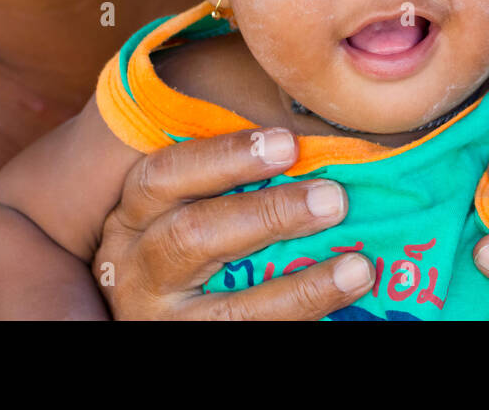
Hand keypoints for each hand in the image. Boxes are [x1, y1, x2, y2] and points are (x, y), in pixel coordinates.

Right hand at [93, 127, 374, 318]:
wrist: (169, 316)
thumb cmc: (187, 255)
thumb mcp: (180, 215)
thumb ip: (228, 185)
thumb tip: (312, 149)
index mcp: (132, 218)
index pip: (163, 176)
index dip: (225, 156)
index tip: (288, 143)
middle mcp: (135, 270)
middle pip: (192, 236)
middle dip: (267, 214)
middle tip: (332, 198)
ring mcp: (162, 320)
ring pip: (228, 310)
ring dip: (300, 288)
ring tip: (356, 267)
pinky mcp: (192, 346)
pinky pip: (250, 335)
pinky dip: (302, 314)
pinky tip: (343, 299)